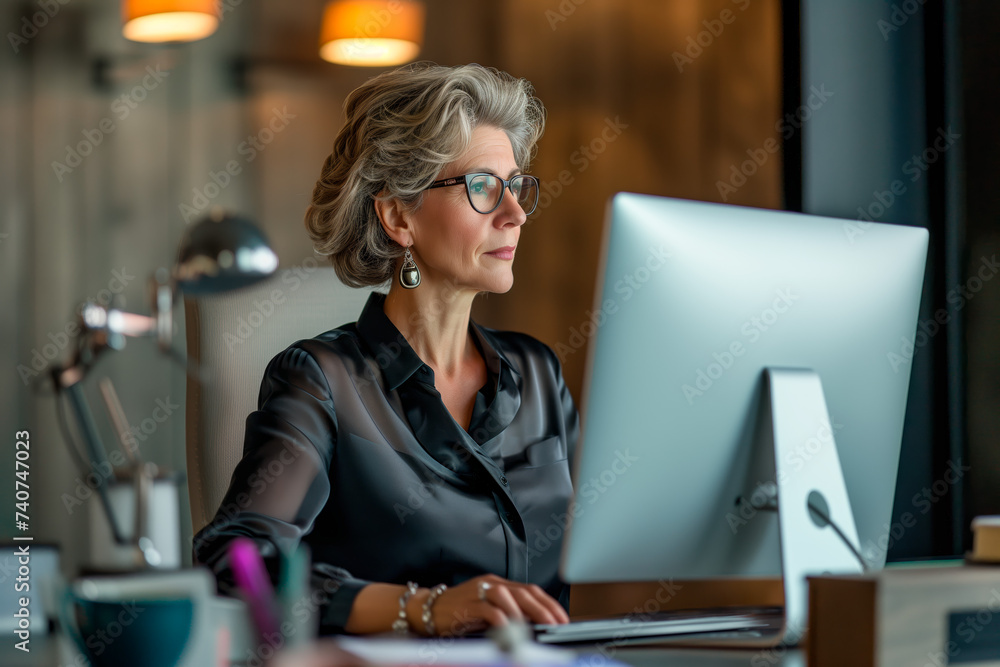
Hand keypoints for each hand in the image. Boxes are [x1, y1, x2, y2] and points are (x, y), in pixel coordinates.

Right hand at [416, 574, 569, 636]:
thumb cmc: (458, 612)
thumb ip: (506, 611)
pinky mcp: (466, 605)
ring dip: (525, 612)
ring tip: (538, 626)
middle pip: (523, 591)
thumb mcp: (486, 609)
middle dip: (544, 608)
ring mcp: (478, 593)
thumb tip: (533, 624)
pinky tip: (510, 628)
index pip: (530, 589)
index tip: (562, 618)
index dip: (548, 603)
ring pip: (508, 595)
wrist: (426, 609)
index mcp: (498, 584)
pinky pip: (488, 610)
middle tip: (557, 624)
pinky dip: (502, 618)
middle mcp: (490, 584)